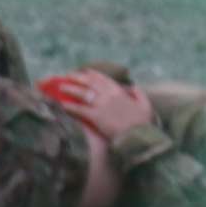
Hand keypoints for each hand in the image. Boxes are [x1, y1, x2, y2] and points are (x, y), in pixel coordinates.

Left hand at [41, 69, 155, 141]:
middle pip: (90, 83)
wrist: (139, 136)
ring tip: (61, 87)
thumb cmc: (143, 123)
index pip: (103, 79)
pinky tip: (61, 105)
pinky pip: (80, 110)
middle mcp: (109, 95)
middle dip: (77, 78)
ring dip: (71, 89)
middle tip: (68, 75)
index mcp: (119, 91)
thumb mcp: (145, 104)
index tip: (84, 71)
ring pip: (83, 94)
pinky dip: (70, 107)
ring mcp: (102, 105)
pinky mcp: (96, 117)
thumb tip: (133, 86)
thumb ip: (139, 93)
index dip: (92, 74)